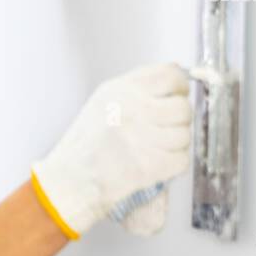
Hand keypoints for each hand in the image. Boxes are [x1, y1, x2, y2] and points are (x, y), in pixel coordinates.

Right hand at [30, 63, 191, 238]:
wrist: (71, 180)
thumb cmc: (86, 145)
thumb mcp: (103, 102)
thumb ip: (137, 88)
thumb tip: (175, 80)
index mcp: (120, 90)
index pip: (170, 75)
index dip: (180, 87)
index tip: (177, 96)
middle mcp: (132, 109)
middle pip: (183, 108)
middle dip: (178, 121)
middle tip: (163, 130)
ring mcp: (142, 137)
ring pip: (185, 135)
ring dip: (175, 145)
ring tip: (155, 148)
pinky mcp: (150, 164)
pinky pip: (181, 159)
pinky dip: (172, 165)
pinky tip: (155, 163)